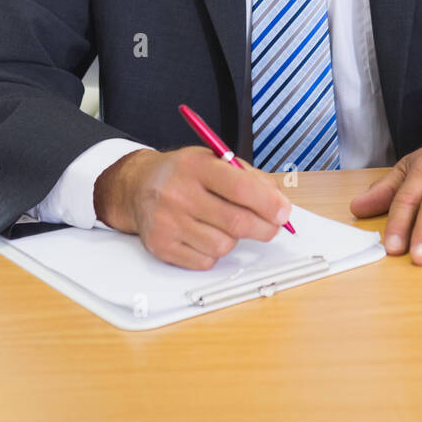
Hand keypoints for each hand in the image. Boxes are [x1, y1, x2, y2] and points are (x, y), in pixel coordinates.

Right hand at [94, 146, 292, 269]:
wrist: (138, 187)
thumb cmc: (185, 174)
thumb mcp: (215, 160)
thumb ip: (249, 177)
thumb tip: (279, 203)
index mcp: (196, 166)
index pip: (240, 187)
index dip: (268, 203)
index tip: (283, 212)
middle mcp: (178, 193)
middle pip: (236, 222)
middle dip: (264, 228)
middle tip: (272, 227)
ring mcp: (167, 222)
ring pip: (223, 246)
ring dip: (234, 239)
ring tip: (224, 224)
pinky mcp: (161, 246)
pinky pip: (206, 261)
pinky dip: (214, 253)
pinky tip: (205, 235)